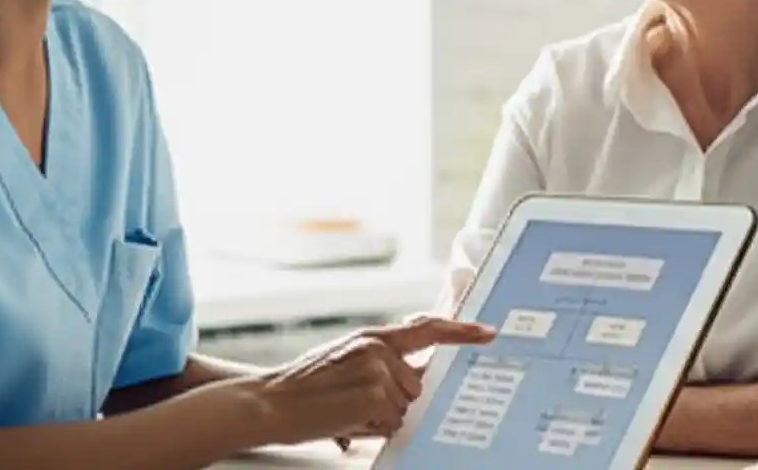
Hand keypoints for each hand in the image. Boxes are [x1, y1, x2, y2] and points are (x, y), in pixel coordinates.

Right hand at [257, 316, 494, 444]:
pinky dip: (372, 430)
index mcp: (373, 336)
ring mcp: (379, 371)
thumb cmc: (305, 386)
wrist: (269, 400)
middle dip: (394, 401)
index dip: (461, 330)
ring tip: (347, 409)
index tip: (488, 332)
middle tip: (355, 402)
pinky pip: (392, 424)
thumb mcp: (346, 359)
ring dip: (382, 417)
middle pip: (416, 385)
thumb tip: (415, 375)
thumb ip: (380, 360)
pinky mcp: (375, 396)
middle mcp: (379, 348)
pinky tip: (346, 420)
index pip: (426, 328)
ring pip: (406, 407)